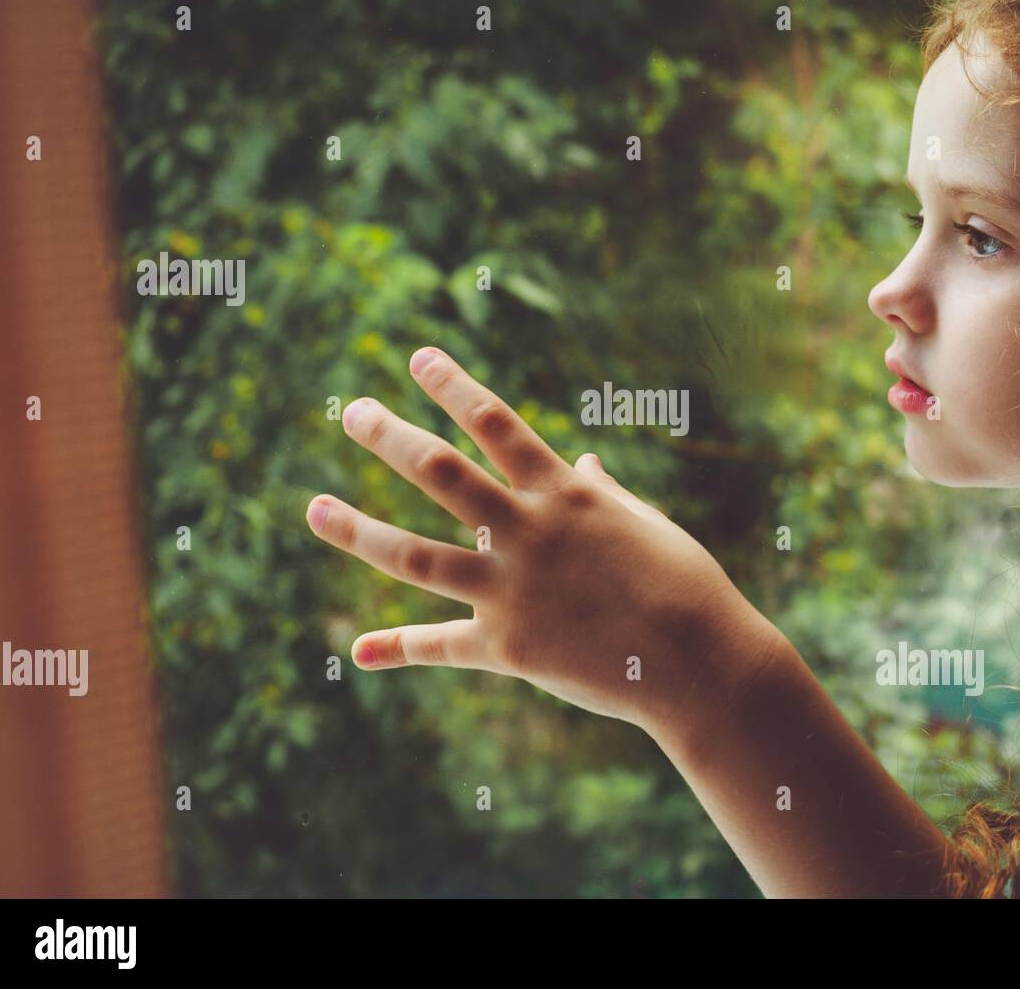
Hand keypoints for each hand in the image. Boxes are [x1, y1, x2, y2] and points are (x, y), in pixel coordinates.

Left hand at [305, 347, 783, 738]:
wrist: (704, 661)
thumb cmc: (685, 581)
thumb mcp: (643, 522)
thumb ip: (602, 491)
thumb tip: (584, 461)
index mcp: (563, 492)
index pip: (496, 421)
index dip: (453, 385)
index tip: (418, 358)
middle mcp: (527, 533)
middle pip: (440, 473)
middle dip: (390, 437)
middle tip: (350, 411)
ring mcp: (512, 590)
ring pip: (416, 557)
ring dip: (359, 531)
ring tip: (315, 508)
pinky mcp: (509, 648)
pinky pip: (443, 647)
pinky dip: (399, 650)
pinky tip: (357, 651)